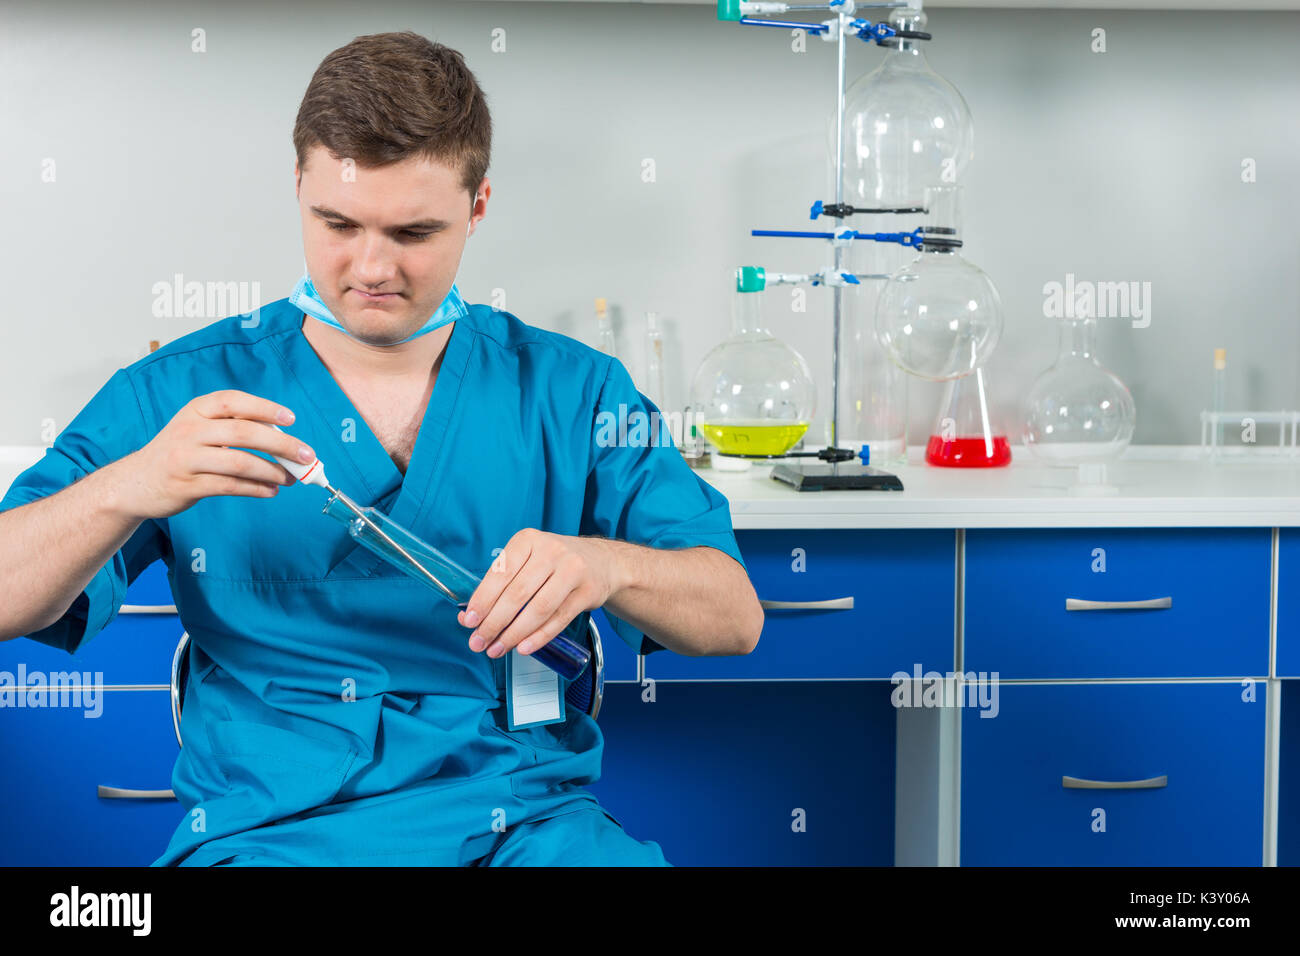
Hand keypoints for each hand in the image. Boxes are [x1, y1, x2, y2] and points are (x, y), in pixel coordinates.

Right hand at [110, 390, 311, 520]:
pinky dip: (256, 489)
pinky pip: (230, 486)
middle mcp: (189, 430)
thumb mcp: (198, 428)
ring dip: (272, 471)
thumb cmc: (180, 452)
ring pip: (240, 463)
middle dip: (280, 444)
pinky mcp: (187, 485)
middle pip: (243, 433)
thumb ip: (232, 427)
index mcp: (196, 410)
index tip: (291, 418)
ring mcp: (186, 458)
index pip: (233, 402)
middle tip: (306, 455)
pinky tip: (271, 491)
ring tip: (290, 478)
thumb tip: (282, 437)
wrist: (136, 482)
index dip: (264, 408)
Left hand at [457, 529, 618, 658]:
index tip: (469, 621)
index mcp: (528, 540)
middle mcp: (551, 551)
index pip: (500, 573)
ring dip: (514, 634)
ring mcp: (572, 570)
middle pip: (517, 594)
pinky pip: (559, 619)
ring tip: (498, 649)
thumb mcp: (527, 560)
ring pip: (538, 609)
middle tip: (479, 642)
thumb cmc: (553, 563)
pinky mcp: (588, 591)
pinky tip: (523, 648)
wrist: (600, 561)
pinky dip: (539, 637)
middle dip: (494, 622)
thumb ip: (500, 584)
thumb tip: (468, 617)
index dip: (483, 600)